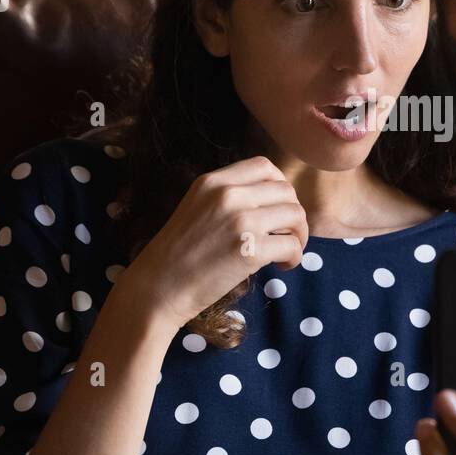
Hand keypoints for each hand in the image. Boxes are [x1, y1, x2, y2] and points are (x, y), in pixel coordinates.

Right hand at [117, 156, 307, 329]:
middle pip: (286, 191)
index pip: (264, 166)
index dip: (280, 186)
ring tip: (285, 252)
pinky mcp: (251, 250)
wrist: (157, 288)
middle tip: (286, 234)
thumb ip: (228, 197)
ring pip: (296, 215)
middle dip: (293, 213)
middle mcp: (228, 195)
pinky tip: (281, 266)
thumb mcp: (196, 207)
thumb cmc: (177, 254)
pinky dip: (294, 257)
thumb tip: (271, 201)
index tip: (277, 207)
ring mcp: (241, 221)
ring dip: (299, 235)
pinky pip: (292, 246)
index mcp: (213, 181)